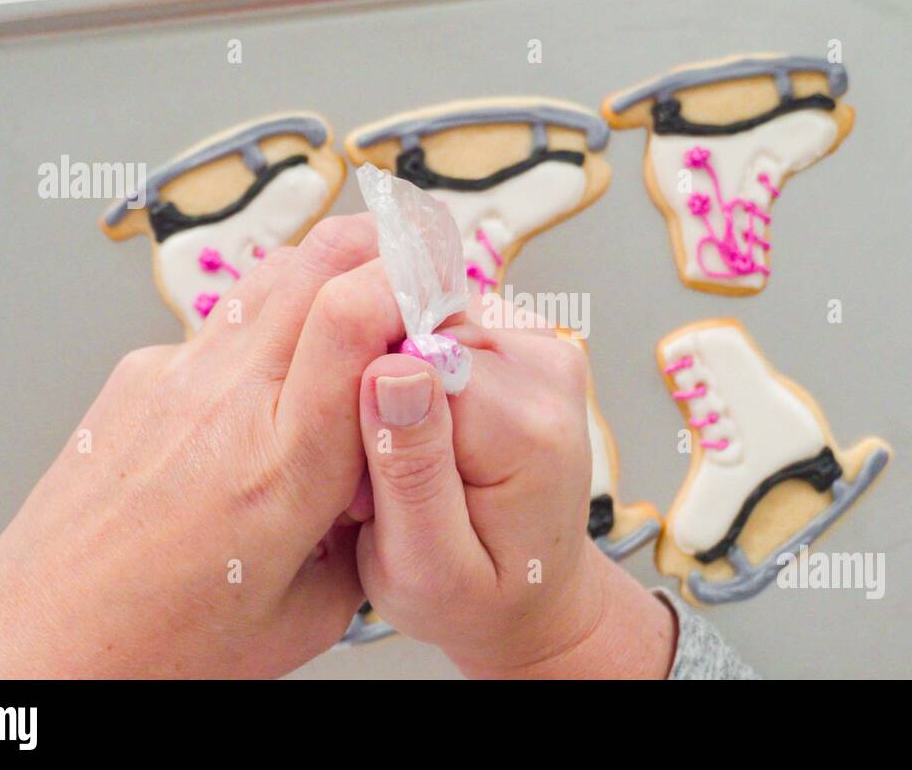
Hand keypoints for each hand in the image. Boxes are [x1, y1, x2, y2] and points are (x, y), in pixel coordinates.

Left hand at [0, 214, 398, 677]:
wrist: (44, 646)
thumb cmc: (159, 646)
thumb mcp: (308, 615)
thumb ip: (368, 536)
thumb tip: (392, 480)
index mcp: (287, 464)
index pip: (358, 312)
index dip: (415, 281)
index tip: (445, 298)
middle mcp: (227, 402)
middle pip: (319, 257)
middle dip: (387, 250)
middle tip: (417, 276)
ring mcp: (173, 377)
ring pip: (271, 273)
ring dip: (327, 277)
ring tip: (352, 320)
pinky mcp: (136, 376)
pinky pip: (220, 323)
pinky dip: (266, 331)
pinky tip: (266, 389)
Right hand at [353, 310, 676, 677]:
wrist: (534, 590)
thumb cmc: (478, 594)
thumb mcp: (425, 566)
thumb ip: (408, 471)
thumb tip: (389, 367)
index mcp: (529, 430)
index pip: (413, 360)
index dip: (363, 407)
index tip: (367, 482)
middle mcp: (548, 371)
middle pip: (418, 328)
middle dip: (378, 389)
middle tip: (383, 479)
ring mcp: (542, 345)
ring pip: (423, 318)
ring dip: (396, 376)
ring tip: (405, 458)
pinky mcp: (525, 335)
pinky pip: (440, 322)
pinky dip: (418, 368)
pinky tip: (424, 427)